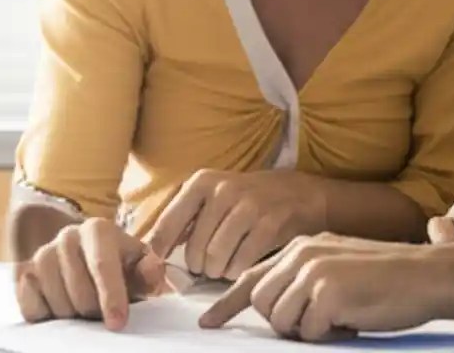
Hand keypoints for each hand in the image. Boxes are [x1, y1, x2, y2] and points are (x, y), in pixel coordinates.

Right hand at [15, 217, 167, 330]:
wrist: (86, 258)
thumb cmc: (120, 265)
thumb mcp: (139, 265)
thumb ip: (149, 270)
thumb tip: (153, 269)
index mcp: (98, 229)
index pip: (102, 266)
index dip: (111, 297)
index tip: (117, 324)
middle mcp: (67, 236)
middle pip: (80, 292)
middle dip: (95, 311)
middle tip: (103, 313)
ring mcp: (41, 254)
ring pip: (57, 303)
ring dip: (74, 316)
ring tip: (85, 307)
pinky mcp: (24, 274)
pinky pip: (33, 309)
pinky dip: (49, 317)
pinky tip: (63, 306)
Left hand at [146, 169, 324, 280]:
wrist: (303, 194)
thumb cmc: (251, 198)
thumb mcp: (215, 194)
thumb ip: (184, 217)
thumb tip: (150, 247)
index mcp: (203, 182)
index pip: (167, 225)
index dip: (161, 249)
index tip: (163, 260)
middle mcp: (224, 191)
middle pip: (193, 250)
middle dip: (198, 265)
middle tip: (207, 264)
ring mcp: (249, 207)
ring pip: (216, 259)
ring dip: (218, 271)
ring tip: (224, 265)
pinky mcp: (271, 224)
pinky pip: (241, 263)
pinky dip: (237, 270)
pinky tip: (240, 265)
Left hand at [199, 233, 446, 341]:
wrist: (426, 275)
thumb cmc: (388, 277)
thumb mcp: (337, 265)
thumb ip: (304, 278)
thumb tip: (274, 307)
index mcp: (302, 246)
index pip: (253, 277)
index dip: (227, 303)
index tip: (208, 323)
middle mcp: (302, 254)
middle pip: (264, 304)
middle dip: (285, 323)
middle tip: (321, 322)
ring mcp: (313, 272)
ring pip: (282, 320)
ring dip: (308, 330)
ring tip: (341, 317)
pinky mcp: (327, 293)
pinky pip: (309, 332)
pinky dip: (330, 335)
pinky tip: (353, 320)